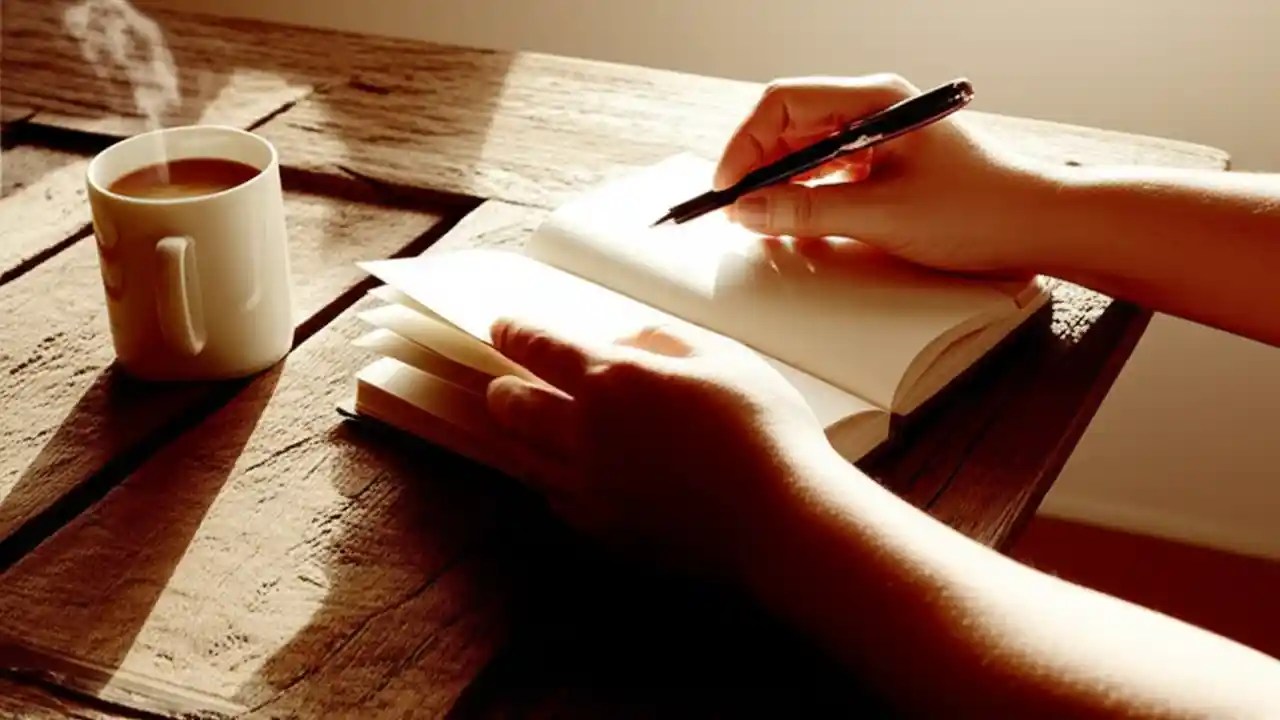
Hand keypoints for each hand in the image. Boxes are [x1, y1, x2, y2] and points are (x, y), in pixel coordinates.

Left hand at [483, 317, 835, 577]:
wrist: (781, 520)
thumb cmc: (761, 427)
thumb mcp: (721, 356)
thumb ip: (662, 340)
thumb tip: (623, 342)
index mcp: (611, 379)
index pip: (540, 348)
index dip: (515, 334)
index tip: (502, 328)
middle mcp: (585, 435)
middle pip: (514, 409)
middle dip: (502, 390)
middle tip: (501, 384)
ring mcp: (591, 489)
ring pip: (525, 461)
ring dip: (514, 438)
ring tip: (518, 429)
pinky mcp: (607, 532)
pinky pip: (557, 501)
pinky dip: (548, 482)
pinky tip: (562, 478)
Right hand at [715, 74, 1058, 274]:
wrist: (1042, 225)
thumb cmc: (980, 210)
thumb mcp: (882, 215)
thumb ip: (808, 211)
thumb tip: (747, 210)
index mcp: (874, 100)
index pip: (782, 104)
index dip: (744, 146)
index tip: (727, 190)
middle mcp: (874, 109)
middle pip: (789, 125)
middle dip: (756, 167)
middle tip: (737, 213)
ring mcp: (881, 135)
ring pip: (807, 150)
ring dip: (779, 184)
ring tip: (762, 221)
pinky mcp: (889, 163)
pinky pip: (830, 171)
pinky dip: (806, 195)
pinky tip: (796, 221)